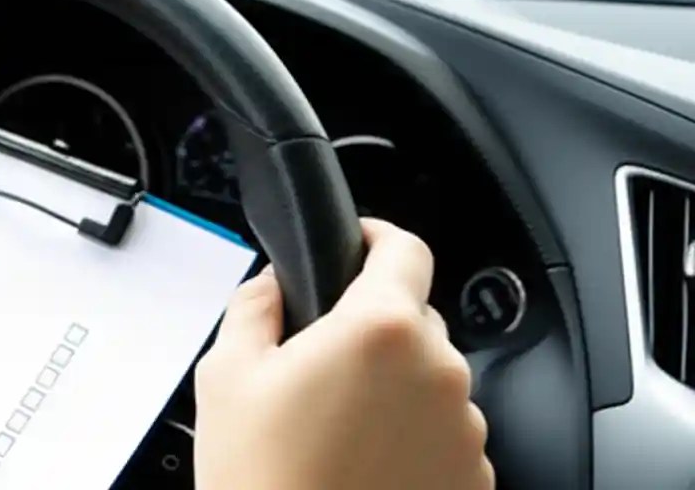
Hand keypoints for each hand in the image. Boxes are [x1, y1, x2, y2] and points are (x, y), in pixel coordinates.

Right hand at [194, 219, 492, 489]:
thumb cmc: (263, 482)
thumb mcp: (227, 377)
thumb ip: (253, 308)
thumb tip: (271, 287)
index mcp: (379, 330)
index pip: (404, 249)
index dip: (376, 235)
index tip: (360, 241)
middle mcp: (437, 372)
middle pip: (413, 318)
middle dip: (371, 328)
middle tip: (318, 367)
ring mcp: (464, 430)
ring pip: (430, 378)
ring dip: (393, 386)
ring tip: (335, 430)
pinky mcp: (473, 477)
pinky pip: (444, 432)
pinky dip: (412, 435)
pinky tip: (362, 463)